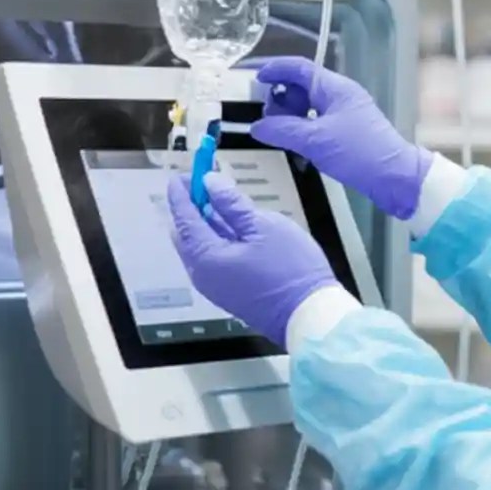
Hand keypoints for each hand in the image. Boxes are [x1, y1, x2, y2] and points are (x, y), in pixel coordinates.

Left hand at [167, 172, 340, 345]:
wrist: (308, 315)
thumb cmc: (290, 270)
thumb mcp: (263, 226)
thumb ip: (232, 204)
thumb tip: (210, 184)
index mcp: (206, 256)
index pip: (184, 217)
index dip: (182, 192)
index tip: (183, 174)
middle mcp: (202, 274)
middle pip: (186, 233)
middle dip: (192, 207)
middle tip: (206, 185)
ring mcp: (214, 286)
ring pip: (199, 246)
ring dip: (206, 223)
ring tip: (223, 203)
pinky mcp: (228, 292)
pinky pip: (212, 259)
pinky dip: (216, 240)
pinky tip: (234, 228)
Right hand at [254, 57, 433, 220]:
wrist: (396, 179)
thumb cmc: (360, 153)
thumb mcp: (315, 141)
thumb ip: (282, 131)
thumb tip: (257, 127)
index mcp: (334, 88)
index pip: (299, 68)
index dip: (275, 69)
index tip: (255, 79)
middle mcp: (339, 96)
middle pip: (301, 87)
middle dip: (280, 99)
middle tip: (267, 119)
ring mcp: (344, 114)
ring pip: (308, 107)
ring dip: (290, 117)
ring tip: (278, 134)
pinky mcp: (346, 133)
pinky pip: (316, 124)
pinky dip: (302, 131)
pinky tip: (295, 145)